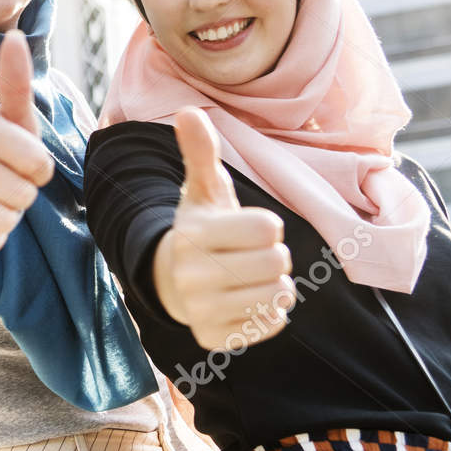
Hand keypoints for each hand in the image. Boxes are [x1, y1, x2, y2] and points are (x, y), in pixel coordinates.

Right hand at [0, 30, 54, 258]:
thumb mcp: (14, 119)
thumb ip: (16, 81)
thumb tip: (14, 35)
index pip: (39, 164)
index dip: (40, 170)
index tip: (23, 161)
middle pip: (23, 196)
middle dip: (23, 196)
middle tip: (4, 184)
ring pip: (4, 222)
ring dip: (7, 218)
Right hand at [151, 107, 294, 350]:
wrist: (171, 280)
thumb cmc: (201, 229)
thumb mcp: (202, 190)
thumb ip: (200, 152)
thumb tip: (187, 110)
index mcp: (193, 235)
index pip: (269, 229)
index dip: (266, 226)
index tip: (246, 228)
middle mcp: (191, 277)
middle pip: (278, 262)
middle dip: (273, 256)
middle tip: (248, 255)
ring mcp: (201, 312)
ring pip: (279, 295)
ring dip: (276, 285)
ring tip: (250, 277)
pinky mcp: (215, 339)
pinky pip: (272, 324)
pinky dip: (270, 313)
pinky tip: (247, 301)